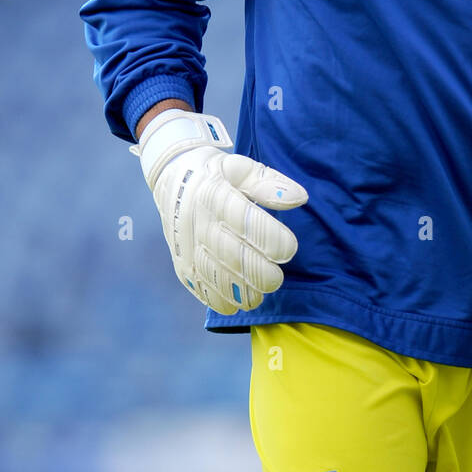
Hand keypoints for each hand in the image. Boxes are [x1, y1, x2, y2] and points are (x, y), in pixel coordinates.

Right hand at [131, 109, 307, 312]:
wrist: (171, 177)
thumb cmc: (217, 173)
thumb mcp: (242, 168)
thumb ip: (269, 183)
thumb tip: (300, 198)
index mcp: (214, 192)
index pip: (243, 218)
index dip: (268, 238)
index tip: (289, 249)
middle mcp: (196, 220)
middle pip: (228, 253)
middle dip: (256, 272)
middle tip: (276, 279)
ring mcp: (185, 244)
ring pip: (212, 274)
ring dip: (238, 291)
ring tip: (259, 295)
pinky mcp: (180, 261)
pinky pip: (197, 285)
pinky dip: (217, 299)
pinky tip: (235, 304)